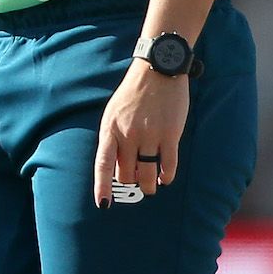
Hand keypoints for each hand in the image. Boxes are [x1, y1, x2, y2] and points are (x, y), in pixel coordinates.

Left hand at [93, 62, 189, 207]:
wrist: (157, 69)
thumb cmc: (133, 92)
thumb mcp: (113, 112)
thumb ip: (113, 137)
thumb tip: (116, 165)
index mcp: (110, 129)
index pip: (103, 164)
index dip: (102, 186)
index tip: (103, 204)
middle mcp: (128, 135)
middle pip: (127, 173)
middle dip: (131, 181)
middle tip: (136, 181)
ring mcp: (150, 135)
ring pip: (147, 173)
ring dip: (149, 184)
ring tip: (151, 186)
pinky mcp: (170, 134)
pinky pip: (168, 165)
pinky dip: (166, 176)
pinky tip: (165, 178)